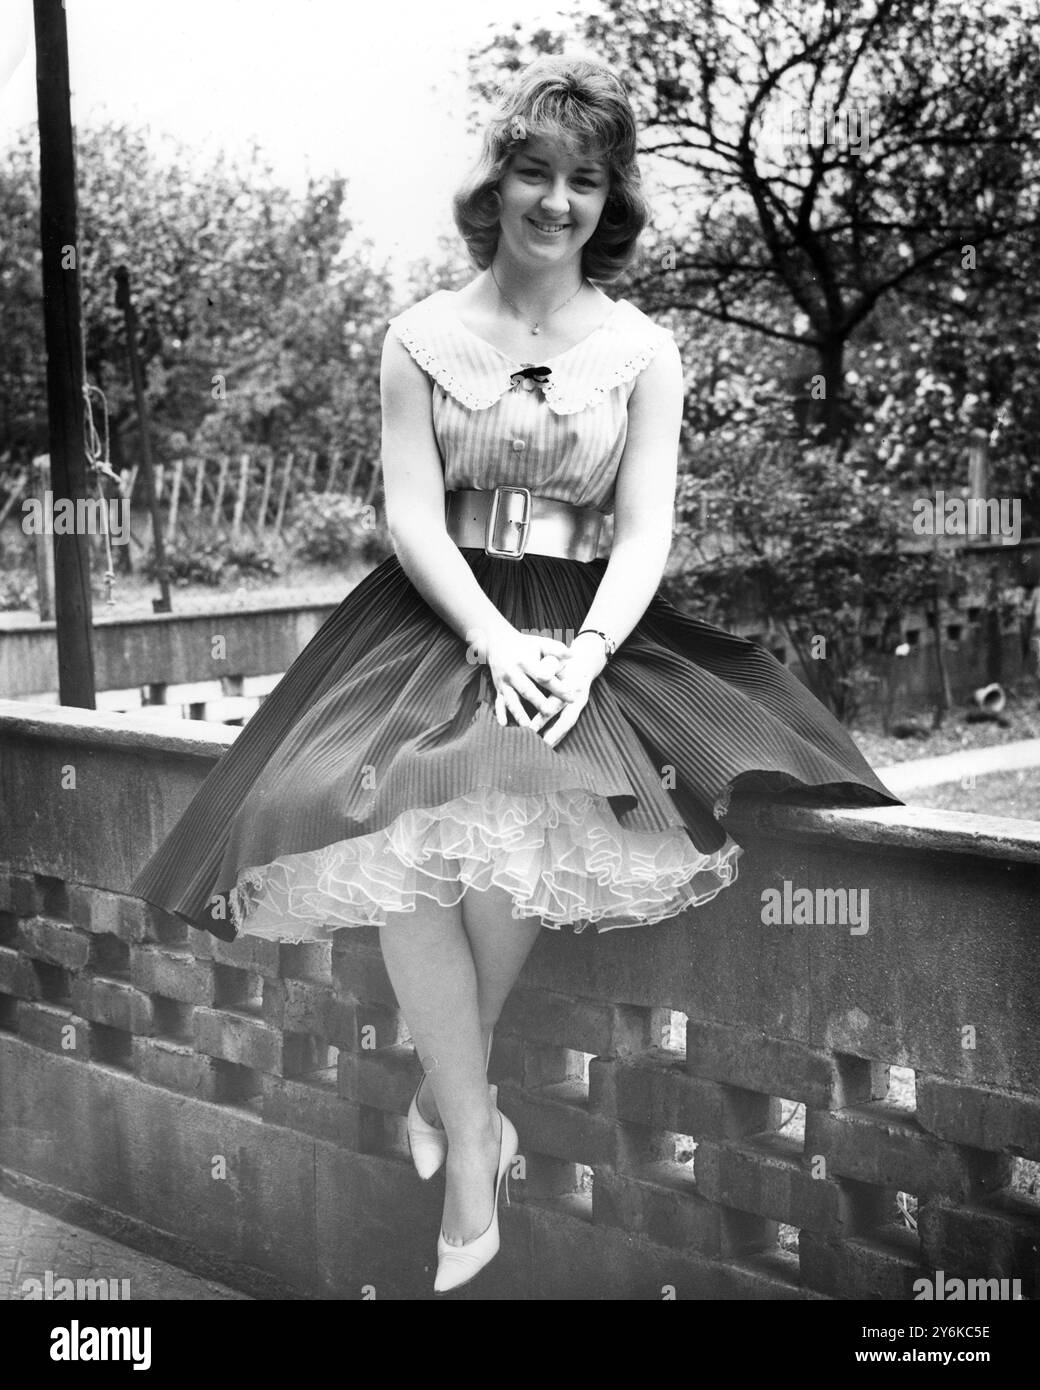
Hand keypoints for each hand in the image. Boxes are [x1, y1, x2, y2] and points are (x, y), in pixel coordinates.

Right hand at [473, 626, 571, 728]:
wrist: (496, 641)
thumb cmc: (525, 644)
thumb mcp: (540, 643)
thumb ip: (556, 649)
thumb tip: (572, 655)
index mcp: (525, 661)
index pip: (544, 676)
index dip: (557, 687)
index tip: (570, 697)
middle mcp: (513, 673)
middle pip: (527, 690)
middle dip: (538, 702)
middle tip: (550, 712)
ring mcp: (504, 682)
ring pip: (512, 699)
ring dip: (519, 713)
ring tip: (527, 726)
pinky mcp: (498, 689)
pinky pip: (498, 703)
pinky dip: (500, 713)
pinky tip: (504, 724)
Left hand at [528, 632, 607, 747]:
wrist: (584, 661)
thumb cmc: (564, 660)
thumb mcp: (557, 659)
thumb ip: (549, 666)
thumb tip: (542, 675)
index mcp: (571, 686)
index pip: (556, 705)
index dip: (543, 717)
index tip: (530, 727)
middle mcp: (577, 699)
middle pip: (566, 721)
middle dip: (553, 734)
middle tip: (539, 746)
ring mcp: (578, 705)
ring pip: (568, 725)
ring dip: (556, 737)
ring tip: (543, 750)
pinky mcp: (576, 709)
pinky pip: (567, 724)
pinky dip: (558, 734)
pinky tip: (548, 744)